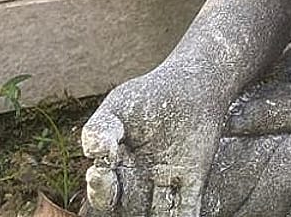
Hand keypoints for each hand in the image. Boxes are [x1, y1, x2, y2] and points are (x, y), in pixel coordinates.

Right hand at [80, 66, 222, 216]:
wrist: (191, 86)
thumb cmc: (149, 95)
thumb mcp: (117, 108)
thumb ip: (99, 129)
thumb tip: (96, 154)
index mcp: (115, 170)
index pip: (103, 193)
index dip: (99, 188)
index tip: (100, 172)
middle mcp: (139, 183)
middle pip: (127, 211)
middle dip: (124, 214)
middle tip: (121, 204)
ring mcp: (167, 184)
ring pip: (156, 216)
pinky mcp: (194, 180)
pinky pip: (187, 210)